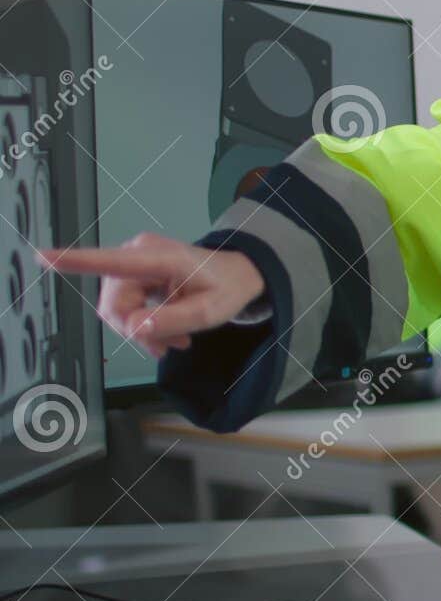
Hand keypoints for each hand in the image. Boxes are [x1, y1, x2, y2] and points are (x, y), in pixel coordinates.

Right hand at [39, 233, 264, 358]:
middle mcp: (139, 254)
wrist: (237, 275)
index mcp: (160, 258)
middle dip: (136, 331)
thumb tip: (134, 327)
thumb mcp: (211, 312)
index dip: (76, 261)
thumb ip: (174, 320)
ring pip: (115, 310)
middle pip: (114, 303)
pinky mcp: (131, 272)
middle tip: (169, 347)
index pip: (113, 262)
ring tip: (174, 341)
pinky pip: (122, 307)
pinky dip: (141, 325)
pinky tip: (166, 335)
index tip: (42, 256)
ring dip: (140, 331)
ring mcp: (132, 261)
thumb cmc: (227, 288)